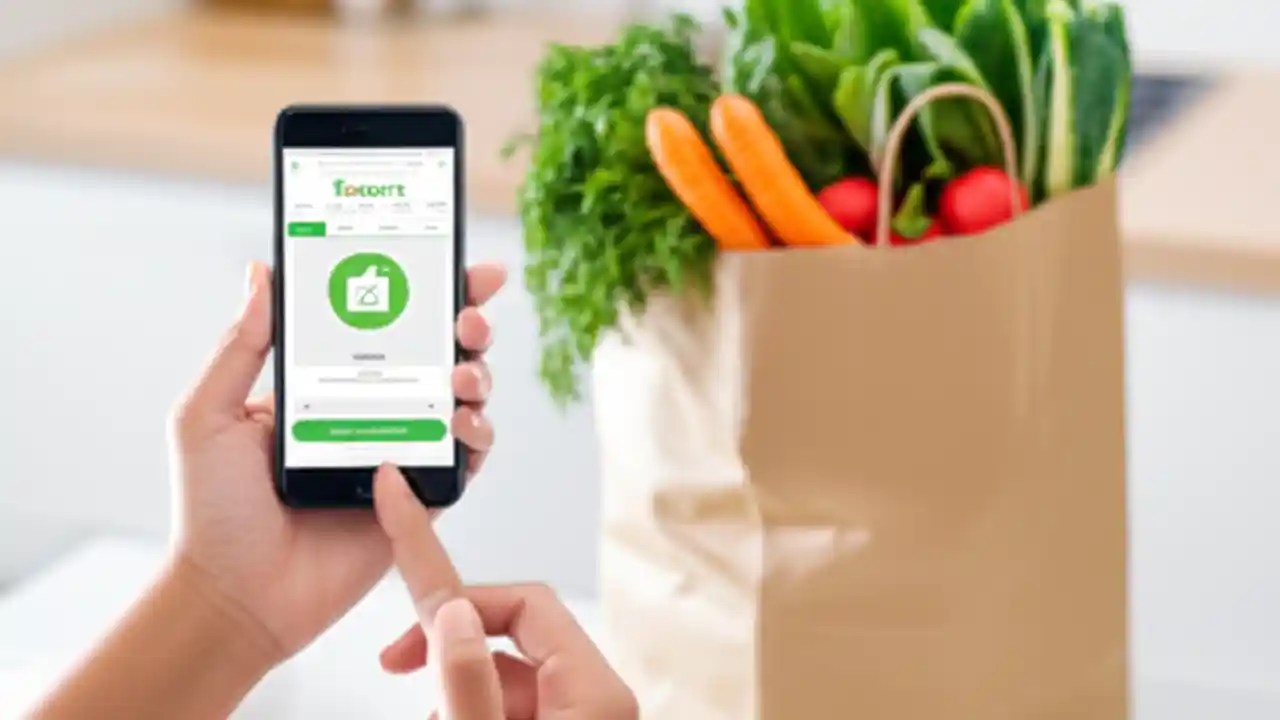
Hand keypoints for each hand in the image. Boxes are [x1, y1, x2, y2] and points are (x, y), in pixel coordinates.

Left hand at [169, 261, 505, 661]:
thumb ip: (241, 345)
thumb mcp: (208, 414)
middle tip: (470, 316)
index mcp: (327, 384)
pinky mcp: (420, 498)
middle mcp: (371, 410)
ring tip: (461, 376)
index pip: (384, 323)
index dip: (426, 290)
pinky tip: (463, 425)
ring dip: (476, 376)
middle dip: (467, 324)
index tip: (454, 261)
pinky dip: (477, 436)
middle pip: (437, 352)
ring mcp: (399, 452)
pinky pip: (465, 459)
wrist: (237, 596)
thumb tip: (264, 272)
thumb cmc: (212, 510)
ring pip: (462, 399)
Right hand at [372, 466, 637, 719]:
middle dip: (448, 640)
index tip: (405, 517)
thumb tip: (453, 614)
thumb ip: (470, 683)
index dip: (453, 579)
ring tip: (430, 712)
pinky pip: (511, 701)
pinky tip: (446, 717)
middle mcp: (593, 694)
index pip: (523, 599)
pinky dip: (468, 702)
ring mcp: (577, 714)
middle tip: (395, 659)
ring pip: (504, 671)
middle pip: (510, 630)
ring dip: (454, 681)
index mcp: (593, 688)